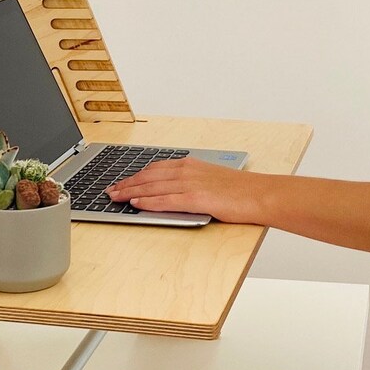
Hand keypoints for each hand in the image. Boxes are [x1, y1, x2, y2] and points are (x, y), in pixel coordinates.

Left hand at [104, 158, 268, 223]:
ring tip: (115, 198)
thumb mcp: (210, 179)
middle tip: (110, 191)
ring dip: (131, 192)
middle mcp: (187, 171)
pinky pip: (165, 200)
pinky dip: (148, 202)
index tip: (121, 181)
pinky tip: (136, 204)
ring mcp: (190, 184)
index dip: (134, 175)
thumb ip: (189, 183)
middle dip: (126, 183)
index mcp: (189, 165)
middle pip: (148, 176)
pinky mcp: (196, 198)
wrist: (259, 194)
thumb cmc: (239, 190)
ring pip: (152, 187)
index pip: (154, 168)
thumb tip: (170, 192)